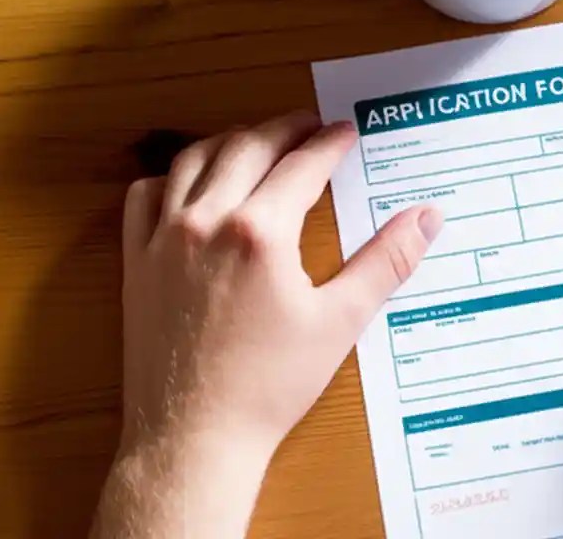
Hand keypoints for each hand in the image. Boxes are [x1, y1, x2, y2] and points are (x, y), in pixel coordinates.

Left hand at [93, 111, 442, 537]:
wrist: (194, 436)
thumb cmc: (269, 385)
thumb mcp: (341, 322)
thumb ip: (386, 262)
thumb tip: (427, 218)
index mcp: (260, 232)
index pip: (302, 165)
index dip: (329, 143)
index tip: (346, 132)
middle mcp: (206, 221)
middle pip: (247, 147)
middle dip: (283, 128)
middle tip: (309, 126)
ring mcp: (163, 239)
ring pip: (193, 159)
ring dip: (231, 141)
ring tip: (259, 143)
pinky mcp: (136, 262)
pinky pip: (145, 195)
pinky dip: (172, 176)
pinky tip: (194, 184)